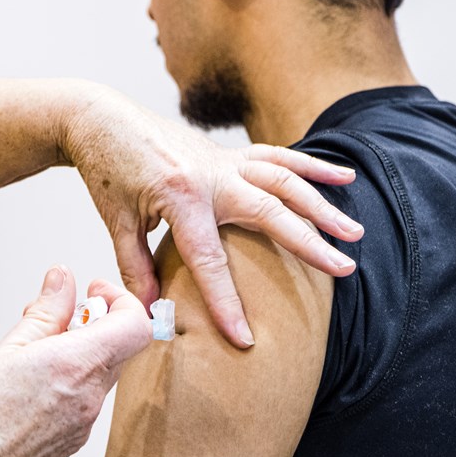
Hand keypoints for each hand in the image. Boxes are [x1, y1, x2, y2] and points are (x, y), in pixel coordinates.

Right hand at [0, 266, 150, 456]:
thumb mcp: (6, 350)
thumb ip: (44, 313)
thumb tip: (63, 280)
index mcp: (77, 368)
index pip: (135, 326)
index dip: (121, 300)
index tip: (91, 291)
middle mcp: (88, 403)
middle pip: (115, 352)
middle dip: (89, 326)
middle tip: (48, 318)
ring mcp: (78, 432)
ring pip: (94, 381)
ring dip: (73, 358)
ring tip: (24, 355)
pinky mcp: (63, 453)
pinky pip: (77, 409)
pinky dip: (61, 389)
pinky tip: (21, 392)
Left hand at [63, 87, 362, 346]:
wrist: (101, 118)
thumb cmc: (105, 169)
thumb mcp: (116, 221)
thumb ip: (136, 266)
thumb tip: (151, 311)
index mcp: (180, 197)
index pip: (210, 261)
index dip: (227, 304)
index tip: (246, 338)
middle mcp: (211, 175)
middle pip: (270, 213)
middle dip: (308, 244)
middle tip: (344, 269)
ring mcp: (222, 160)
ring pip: (283, 181)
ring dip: (322, 205)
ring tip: (354, 233)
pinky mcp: (226, 153)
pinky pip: (275, 157)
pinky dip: (310, 166)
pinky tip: (344, 177)